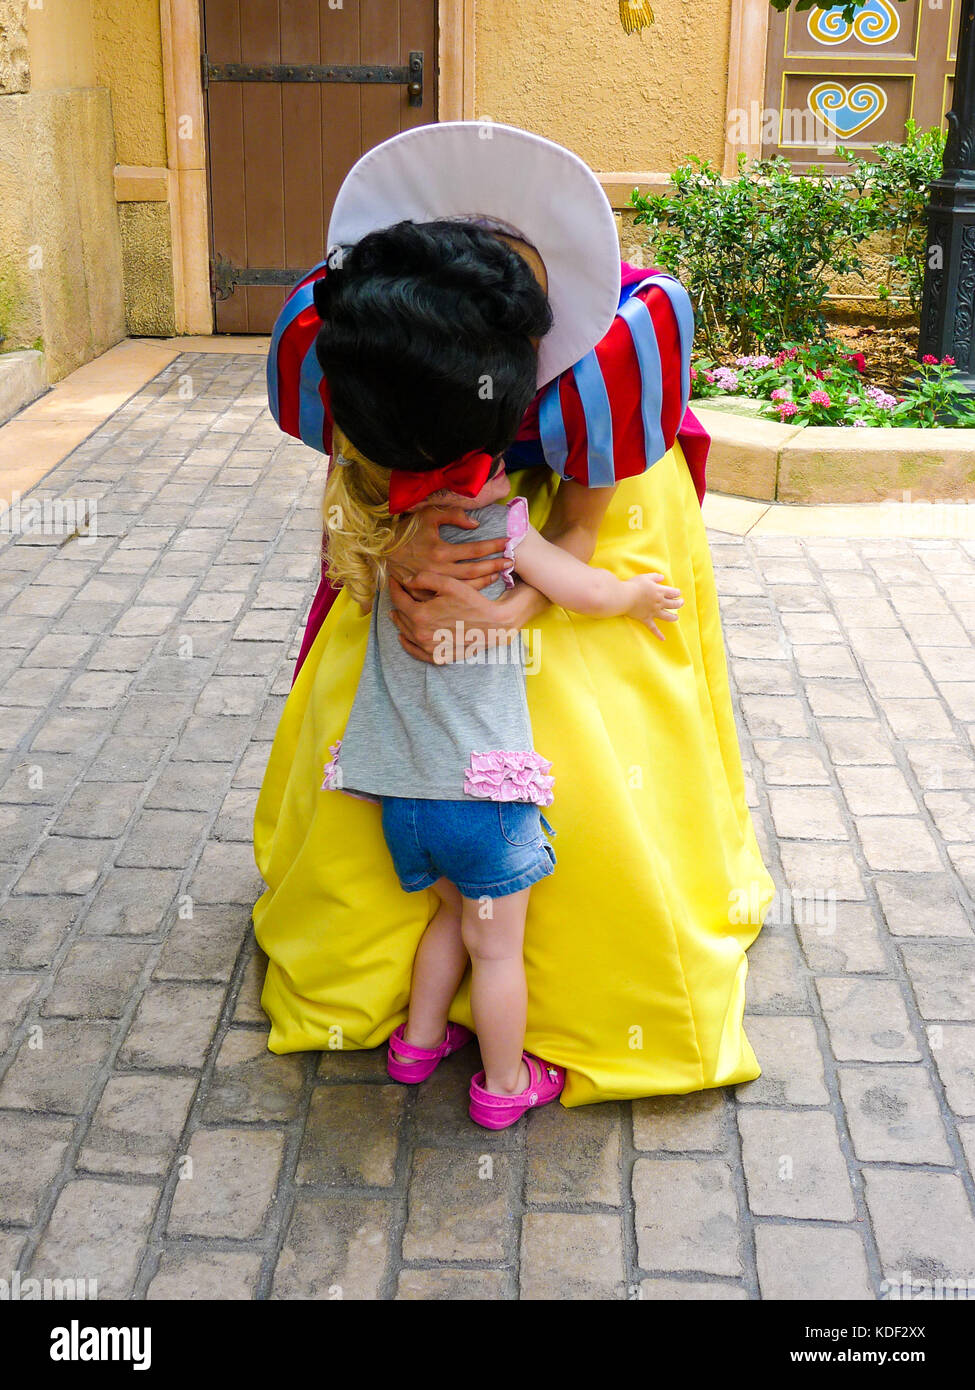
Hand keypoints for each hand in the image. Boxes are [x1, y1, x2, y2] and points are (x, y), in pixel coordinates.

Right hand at [387, 488, 510, 590]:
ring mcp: (433, 584)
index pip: (475, 549)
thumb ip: (453, 515)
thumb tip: (476, 524)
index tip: (508, 542)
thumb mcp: (428, 516)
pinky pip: (452, 594)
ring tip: (499, 574)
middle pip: (475, 570)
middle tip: (511, 561)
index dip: (494, 546)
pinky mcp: (427, 592)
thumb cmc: (407, 530)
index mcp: (440, 551)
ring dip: (486, 580)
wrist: (381, 550)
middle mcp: (439, 570)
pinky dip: (469, 591)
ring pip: (466, 586)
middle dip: (495, 565)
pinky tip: (479, 586)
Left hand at [388, 571, 523, 663]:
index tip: (394, 579)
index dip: (394, 587)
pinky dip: (407, 644)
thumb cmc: (472, 602)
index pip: (398, 599)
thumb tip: (406, 580)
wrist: (493, 625)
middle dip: (398, 602)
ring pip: (405, 633)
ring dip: (400, 620)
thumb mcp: (449, 584)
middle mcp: (421, 634)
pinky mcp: (437, 656)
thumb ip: (424, 579)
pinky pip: (415, 652)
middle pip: (400, 616)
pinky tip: (403, 636)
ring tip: (398, 611)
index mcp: (420, 615)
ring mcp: (429, 648)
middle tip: (398, 592)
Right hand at [624, 573, 682, 640]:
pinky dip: (658, 634)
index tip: (678, 593)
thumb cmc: (634, 585)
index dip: (677, 593)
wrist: (624, 597)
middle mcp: (659, 603)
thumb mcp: (645, 577)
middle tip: (681, 603)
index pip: (673, 593)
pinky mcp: (646, 619)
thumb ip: (655, 577)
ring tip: (676, 617)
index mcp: (660, 592)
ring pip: (667, 616)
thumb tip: (663, 577)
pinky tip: (663, 639)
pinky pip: (653, 628)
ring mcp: (653, 612)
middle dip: (679, 603)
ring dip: (673, 617)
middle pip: (673, 604)